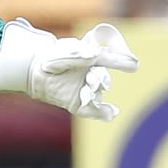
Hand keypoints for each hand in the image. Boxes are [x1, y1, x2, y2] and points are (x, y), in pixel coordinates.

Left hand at [0, 18, 139, 121]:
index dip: (122, 61)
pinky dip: (102, 113)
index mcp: (91, 59)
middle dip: (99, 79)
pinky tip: (111, 113)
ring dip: (94, 94)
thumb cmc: (49, 58)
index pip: (109, 60)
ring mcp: (86, 90)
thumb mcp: (59, 54)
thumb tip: (94, 55)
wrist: (33, 72)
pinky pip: (93, 111)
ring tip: (86, 93)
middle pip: (102, 78)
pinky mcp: (78, 103)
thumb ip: (77, 55)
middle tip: (91, 79)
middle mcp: (92, 75)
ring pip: (96, 94)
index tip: (134, 64)